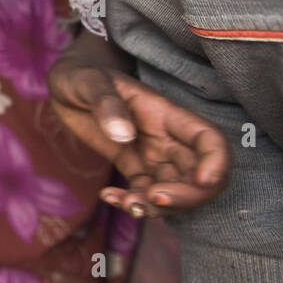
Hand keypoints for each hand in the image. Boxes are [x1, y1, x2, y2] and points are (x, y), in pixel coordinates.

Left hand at [49, 61, 229, 216]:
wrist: (66, 85)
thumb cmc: (82, 75)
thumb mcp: (89, 83)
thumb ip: (106, 104)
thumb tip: (123, 133)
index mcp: (166, 114)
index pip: (209, 139)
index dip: (217, 163)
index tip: (202, 182)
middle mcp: (167, 138)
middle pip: (199, 174)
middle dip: (187, 197)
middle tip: (152, 199)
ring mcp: (152, 154)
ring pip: (175, 190)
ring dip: (159, 207)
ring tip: (127, 203)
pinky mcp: (133, 166)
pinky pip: (144, 192)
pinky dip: (134, 202)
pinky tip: (109, 197)